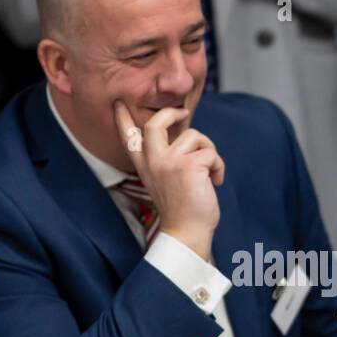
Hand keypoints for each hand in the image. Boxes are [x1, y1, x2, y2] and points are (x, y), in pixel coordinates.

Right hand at [113, 102, 222, 260]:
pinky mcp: (188, 165)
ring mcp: (169, 162)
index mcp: (145, 167)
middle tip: (183, 113)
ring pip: (194, 136)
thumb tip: (184, 135)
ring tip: (209, 172)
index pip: (129, 139)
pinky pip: (210, 152)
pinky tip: (215, 181)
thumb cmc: (183, 210)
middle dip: (172, 113)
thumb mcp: (166, 181)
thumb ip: (167, 159)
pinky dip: (218, 165)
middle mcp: (153, 162)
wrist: (188, 233)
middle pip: (155, 123)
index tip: (118, 103)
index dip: (123, 119)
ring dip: (208, 151)